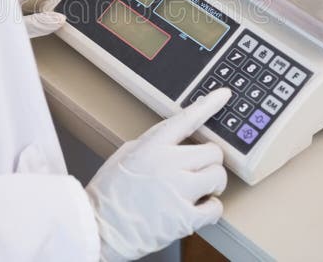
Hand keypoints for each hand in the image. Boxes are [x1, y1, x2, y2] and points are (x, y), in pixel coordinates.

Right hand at [86, 88, 230, 260]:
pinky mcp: (184, 218)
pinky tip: (199, 208)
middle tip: (199, 170)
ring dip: (213, 183)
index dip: (208, 105)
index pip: (186, 119)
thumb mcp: (127, 155)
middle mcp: (168, 165)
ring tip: (199, 190)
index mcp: (152, 147)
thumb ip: (155, 144)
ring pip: (218, 177)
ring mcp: (178, 191)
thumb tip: (178, 137)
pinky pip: (216, 207)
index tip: (224, 95)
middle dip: (209, 161)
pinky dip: (211, 208)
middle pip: (212, 152)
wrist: (99, 228)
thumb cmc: (109, 194)